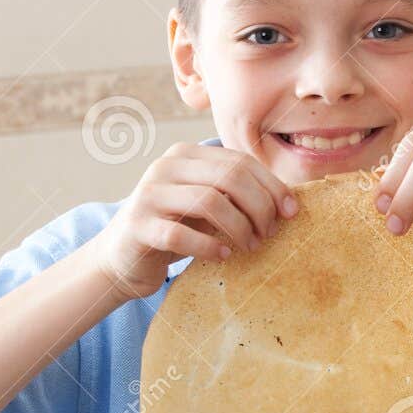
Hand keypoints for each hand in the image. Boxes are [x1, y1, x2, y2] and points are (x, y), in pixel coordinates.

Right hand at [87, 141, 295, 301]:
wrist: (121, 258)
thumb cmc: (175, 229)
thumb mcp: (208, 206)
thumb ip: (237, 196)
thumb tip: (289, 202)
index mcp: (186, 155)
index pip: (240, 161)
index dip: (272, 186)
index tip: (291, 212)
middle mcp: (165, 167)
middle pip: (230, 178)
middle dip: (259, 207)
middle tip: (269, 234)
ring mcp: (149, 195)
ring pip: (210, 202)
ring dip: (239, 228)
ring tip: (250, 246)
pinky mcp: (138, 225)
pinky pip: (181, 234)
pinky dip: (208, 246)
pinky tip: (223, 255)